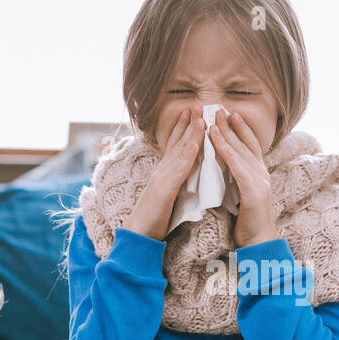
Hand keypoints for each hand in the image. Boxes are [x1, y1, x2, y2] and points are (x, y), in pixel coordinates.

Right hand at [125, 106, 204, 240]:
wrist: (139, 235)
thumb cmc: (154, 220)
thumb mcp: (167, 197)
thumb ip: (175, 185)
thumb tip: (184, 178)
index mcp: (163, 173)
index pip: (174, 146)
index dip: (182, 128)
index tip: (192, 113)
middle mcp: (161, 170)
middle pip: (176, 142)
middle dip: (186, 122)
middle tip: (197, 104)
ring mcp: (162, 178)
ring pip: (178, 150)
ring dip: (189, 132)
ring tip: (199, 115)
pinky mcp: (164, 189)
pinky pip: (178, 169)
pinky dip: (188, 154)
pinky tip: (196, 142)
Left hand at [209, 110, 276, 247]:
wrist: (260, 244)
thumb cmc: (249, 224)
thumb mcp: (244, 197)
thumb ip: (239, 182)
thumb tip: (228, 171)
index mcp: (259, 175)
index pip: (250, 146)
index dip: (241, 129)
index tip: (230, 115)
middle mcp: (262, 174)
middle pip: (246, 144)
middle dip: (232, 125)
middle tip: (219, 108)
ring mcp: (259, 182)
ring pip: (241, 152)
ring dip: (227, 134)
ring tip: (214, 119)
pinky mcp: (253, 192)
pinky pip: (237, 167)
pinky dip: (227, 152)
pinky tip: (217, 141)